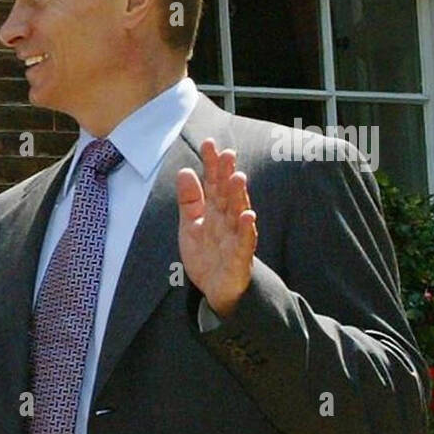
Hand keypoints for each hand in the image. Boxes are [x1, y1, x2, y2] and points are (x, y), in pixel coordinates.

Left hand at [176, 138, 257, 318]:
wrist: (216, 289)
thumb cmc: (206, 254)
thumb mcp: (191, 224)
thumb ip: (189, 200)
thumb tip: (184, 171)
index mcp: (214, 210)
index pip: (213, 183)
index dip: (211, 165)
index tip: (209, 144)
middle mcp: (227, 219)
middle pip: (227, 194)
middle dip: (227, 174)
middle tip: (227, 153)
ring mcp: (235, 236)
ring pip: (239, 213)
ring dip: (239, 196)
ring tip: (238, 177)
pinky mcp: (240, 257)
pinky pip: (245, 242)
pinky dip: (247, 229)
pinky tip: (248, 216)